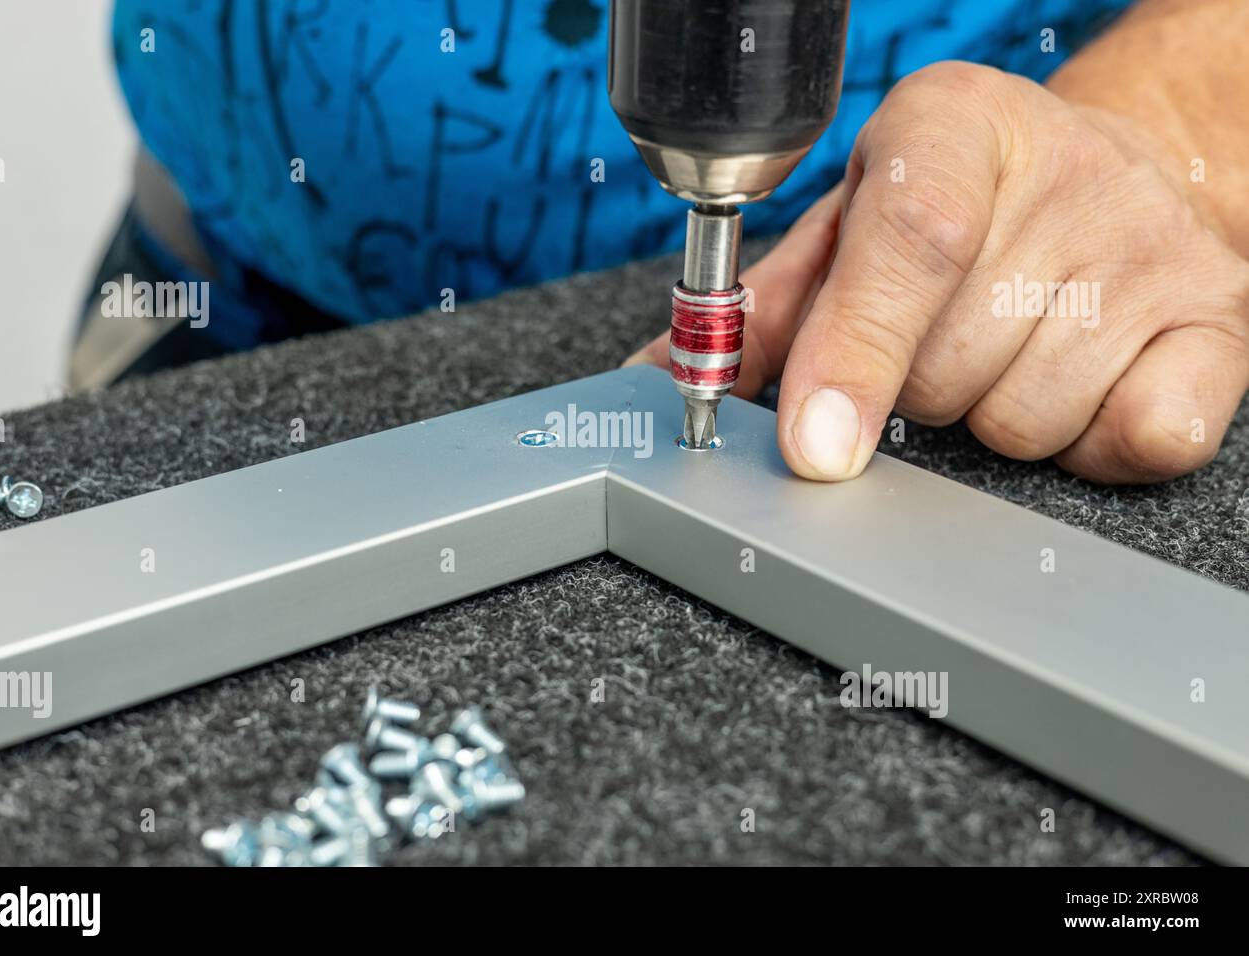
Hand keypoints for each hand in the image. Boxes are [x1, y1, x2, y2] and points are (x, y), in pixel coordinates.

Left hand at [627, 60, 1248, 482]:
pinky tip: (1074, 384)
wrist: (1118, 180)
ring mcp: (1157, 248)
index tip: (814, 447)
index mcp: (952, 127)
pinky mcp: (1223, 324)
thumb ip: (762, 312)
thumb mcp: (848, 230)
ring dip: (990, 416)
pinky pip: (1137, 439)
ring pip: (1022, 421)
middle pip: (949, 367)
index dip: (852, 353)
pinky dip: (1086, 443)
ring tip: (1005, 349)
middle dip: (914, 389)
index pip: (907, 242)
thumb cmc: (958, 213)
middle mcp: (1069, 172)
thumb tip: (665, 386)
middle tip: (937, 339)